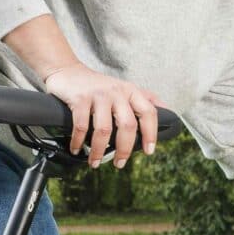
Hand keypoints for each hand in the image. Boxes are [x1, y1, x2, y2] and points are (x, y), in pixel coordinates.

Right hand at [41, 64, 160, 166]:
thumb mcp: (123, 88)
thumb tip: (166, 110)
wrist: (67, 71)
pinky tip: (77, 149)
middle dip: (124, 149)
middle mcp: (117, 92)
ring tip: (95, 162)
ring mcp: (98, 95)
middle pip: (128, 125)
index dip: (151, 134)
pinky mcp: (80, 98)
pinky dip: (78, 141)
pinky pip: (81, 126)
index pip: (149, 112)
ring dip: (98, 150)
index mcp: (131, 91)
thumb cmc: (97, 85)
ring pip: (104, 129)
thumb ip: (144, 98)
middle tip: (119, 163)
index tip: (148, 151)